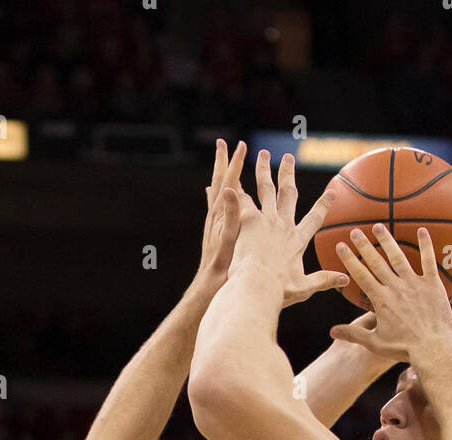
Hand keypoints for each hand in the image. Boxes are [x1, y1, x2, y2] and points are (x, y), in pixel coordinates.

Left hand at [194, 139, 245, 291]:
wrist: (210, 285)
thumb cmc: (224, 266)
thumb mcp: (230, 239)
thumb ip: (230, 214)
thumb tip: (230, 190)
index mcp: (222, 215)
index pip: (230, 183)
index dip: (235, 164)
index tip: (242, 145)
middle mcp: (215, 216)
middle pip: (220, 182)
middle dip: (223, 162)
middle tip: (223, 142)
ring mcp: (213, 223)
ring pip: (218, 192)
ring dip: (221, 175)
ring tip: (222, 160)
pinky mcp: (214, 231)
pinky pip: (216, 206)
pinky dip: (217, 194)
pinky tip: (215, 192)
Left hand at [229, 149, 349, 306]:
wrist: (258, 286)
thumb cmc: (279, 291)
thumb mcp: (305, 288)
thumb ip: (324, 280)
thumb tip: (346, 280)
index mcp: (297, 242)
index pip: (314, 219)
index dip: (324, 205)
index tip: (332, 192)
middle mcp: (284, 226)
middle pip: (289, 194)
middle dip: (289, 175)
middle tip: (289, 159)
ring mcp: (267, 220)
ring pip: (266, 189)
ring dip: (264, 170)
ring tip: (263, 154)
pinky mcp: (249, 220)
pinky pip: (243, 199)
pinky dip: (238, 188)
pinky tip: (232, 176)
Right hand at [326, 225, 451, 358]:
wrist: (431, 348)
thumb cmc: (404, 348)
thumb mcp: (375, 343)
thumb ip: (354, 334)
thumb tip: (332, 331)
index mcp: (381, 300)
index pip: (361, 275)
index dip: (349, 259)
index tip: (341, 246)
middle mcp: (395, 287)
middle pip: (376, 262)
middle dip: (364, 245)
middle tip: (355, 231)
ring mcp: (414, 283)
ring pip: (398, 257)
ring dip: (388, 241)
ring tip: (379, 227)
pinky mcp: (432, 284)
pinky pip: (429, 261)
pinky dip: (426, 245)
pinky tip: (422, 230)